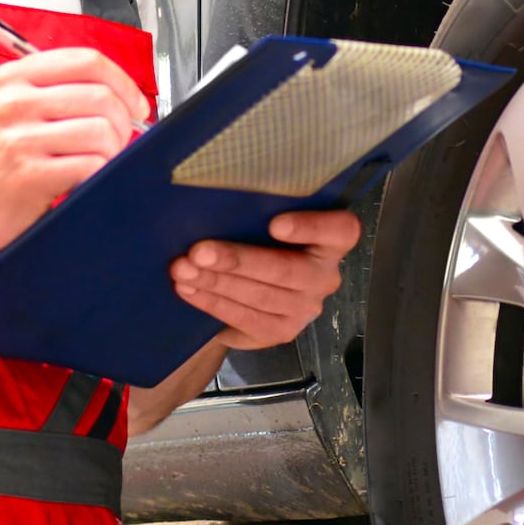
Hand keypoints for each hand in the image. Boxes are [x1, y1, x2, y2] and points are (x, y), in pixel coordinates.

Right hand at [0, 48, 148, 254]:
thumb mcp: (10, 108)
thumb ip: (57, 90)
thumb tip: (121, 92)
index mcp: (13, 78)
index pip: (87, 60)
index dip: (123, 81)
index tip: (135, 103)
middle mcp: (14, 102)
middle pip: (101, 95)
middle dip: (123, 121)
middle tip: (117, 141)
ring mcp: (19, 138)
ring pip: (101, 130)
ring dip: (112, 151)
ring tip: (95, 162)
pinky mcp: (28, 175)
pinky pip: (91, 165)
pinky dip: (98, 174)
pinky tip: (82, 180)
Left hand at [170, 209, 361, 349]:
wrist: (253, 285)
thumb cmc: (259, 237)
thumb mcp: (264, 219)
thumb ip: (257, 209)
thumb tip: (216, 193)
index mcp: (332, 240)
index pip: (340, 231)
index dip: (311, 227)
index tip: (275, 224)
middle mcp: (325, 276)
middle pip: (286, 269)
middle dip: (237, 260)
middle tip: (199, 251)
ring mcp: (306, 308)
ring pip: (260, 296)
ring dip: (216, 283)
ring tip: (183, 269)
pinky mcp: (282, 332)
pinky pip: (246, 319)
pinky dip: (213, 303)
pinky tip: (189, 290)